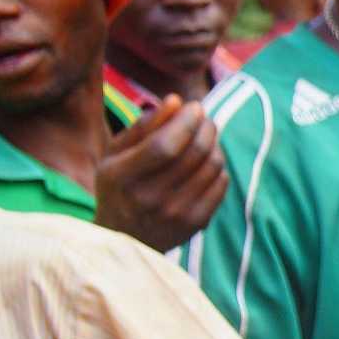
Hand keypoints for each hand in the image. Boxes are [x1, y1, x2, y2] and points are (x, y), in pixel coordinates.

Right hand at [95, 97, 229, 251]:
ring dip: (214, 144)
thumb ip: (144, 126)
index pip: (164, 145)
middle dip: (206, 127)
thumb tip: (176, 100)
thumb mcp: (117, 154)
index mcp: (122, 177)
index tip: (194, 107)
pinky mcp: (195, 224)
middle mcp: (149, 198)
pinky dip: (218, 166)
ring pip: (213, 166)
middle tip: (205, 118)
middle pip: (194, 153)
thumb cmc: (119, 186)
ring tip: (205, 138)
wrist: (125, 239)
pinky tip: (206, 162)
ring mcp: (175, 214)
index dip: (185, 122)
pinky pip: (221, 183)